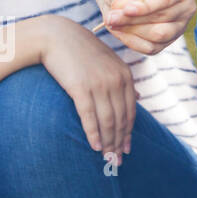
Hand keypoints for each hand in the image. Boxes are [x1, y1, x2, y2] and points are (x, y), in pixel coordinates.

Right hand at [38, 15, 136, 156]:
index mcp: (125, 74)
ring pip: (108, 120)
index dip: (129, 131)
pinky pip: (89, 116)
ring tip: (107, 159)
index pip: (131, 110)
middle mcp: (116, 80)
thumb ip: (123, 79)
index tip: (127, 148)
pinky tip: (94, 146)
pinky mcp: (81, 88)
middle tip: (118, 161)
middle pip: (121, 118)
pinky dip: (93, 133)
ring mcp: (100, 84)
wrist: (56, 37)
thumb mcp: (109, 62)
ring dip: (108, 142)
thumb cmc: (82, 50)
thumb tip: (139, 95)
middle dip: (120, 142)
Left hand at [101, 0, 195, 54]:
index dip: (147, 6)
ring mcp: (178, 27)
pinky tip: (120, 30)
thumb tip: (122, 11)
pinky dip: (132, 41)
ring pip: (158, 35)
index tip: (127, 9)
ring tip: (114, 21)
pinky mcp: (166, 43)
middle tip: (111, 17)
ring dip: (132, 30)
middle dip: (134, 19)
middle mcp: (186, 8)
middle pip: (162, 18)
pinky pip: (150, 48)